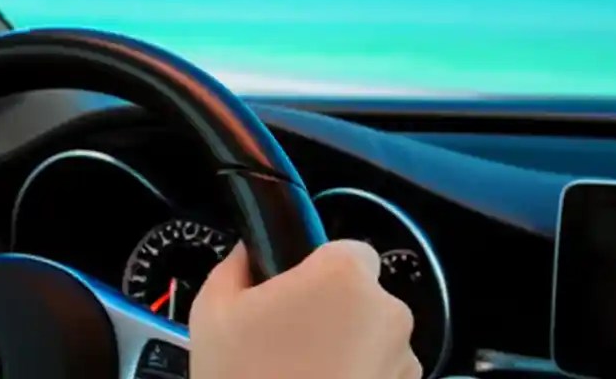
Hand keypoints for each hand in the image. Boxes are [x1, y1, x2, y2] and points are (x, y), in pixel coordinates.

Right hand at [190, 240, 420, 378]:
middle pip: (361, 295)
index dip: (319, 268)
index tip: (294, 292)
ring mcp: (402, 360)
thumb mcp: (212, 312)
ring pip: (372, 336)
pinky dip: (357, 378)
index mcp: (343, 277)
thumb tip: (249, 254)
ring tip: (301, 372)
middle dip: (331, 310)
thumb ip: (236, 265)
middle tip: (289, 338)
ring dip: (346, 347)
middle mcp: (386, 313)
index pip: (348, 249)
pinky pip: (380, 372)